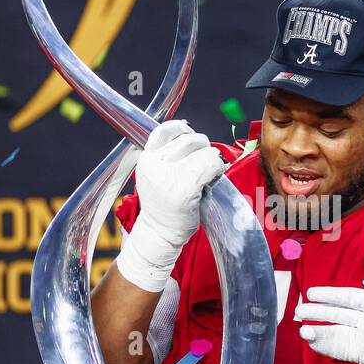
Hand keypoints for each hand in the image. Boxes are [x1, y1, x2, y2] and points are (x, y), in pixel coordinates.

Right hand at [115, 119, 226, 291]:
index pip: (165, 130)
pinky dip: (217, 170)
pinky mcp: (185, 189)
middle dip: (203, 148)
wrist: (160, 234)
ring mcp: (169, 177)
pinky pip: (211, 166)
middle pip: (190, 139)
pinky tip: (213, 180)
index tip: (190, 136)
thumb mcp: (156, 175)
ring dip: (212, 161)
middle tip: (204, 165)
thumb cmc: (164, 204)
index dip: (182, 129)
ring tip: (206, 176)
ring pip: (204, 151)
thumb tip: (187, 129)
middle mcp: (155, 165)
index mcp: (146, 159)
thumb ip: (167, 155)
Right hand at [296, 278, 363, 363]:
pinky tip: (312, 342)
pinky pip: (339, 348)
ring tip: (301, 329)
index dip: (329, 295)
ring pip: (334, 331)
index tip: (311, 293)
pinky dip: (325, 345)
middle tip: (298, 310)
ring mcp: (362, 337)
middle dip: (317, 312)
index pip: (346, 297)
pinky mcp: (361, 354)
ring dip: (317, 330)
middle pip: (335, 313)